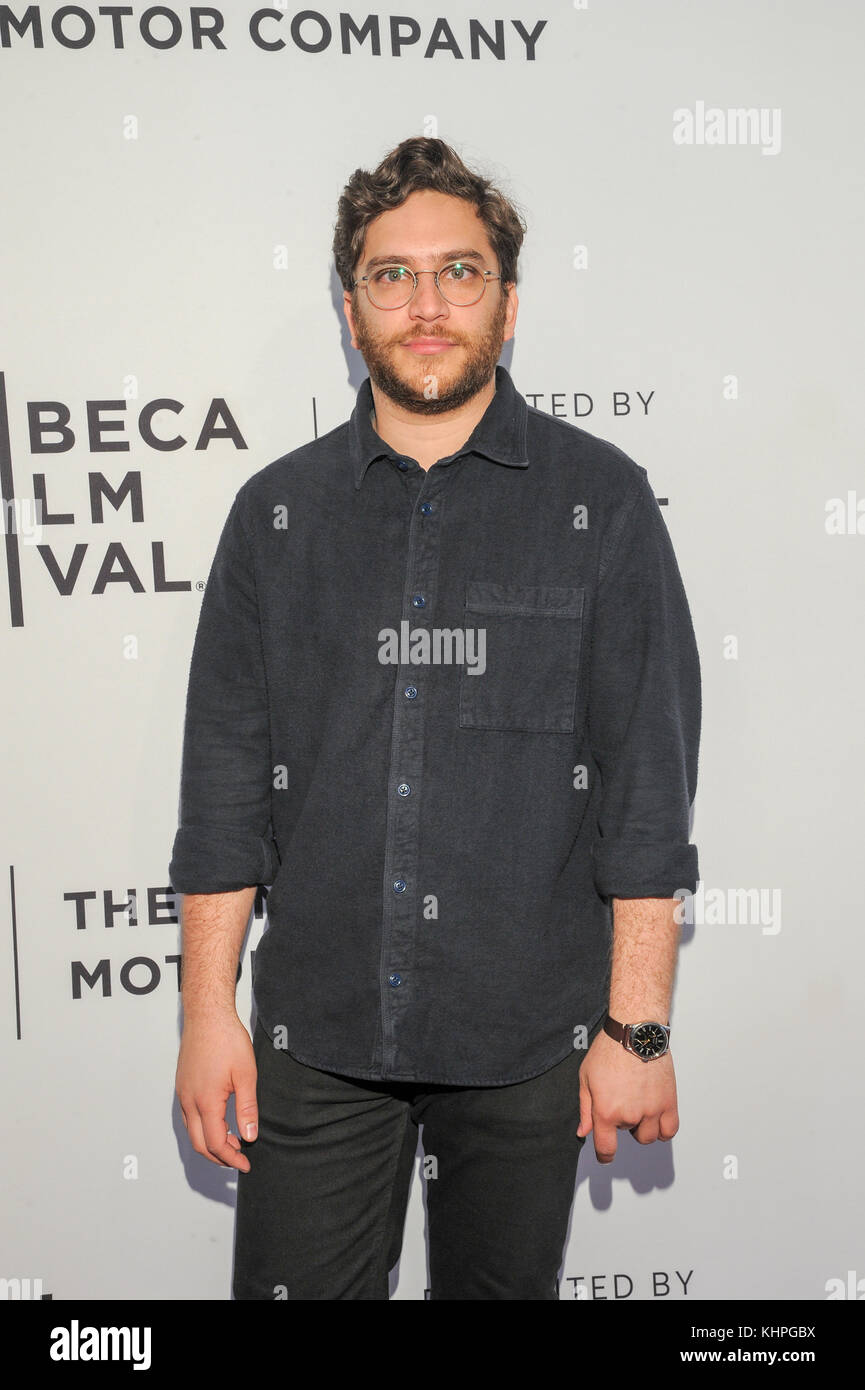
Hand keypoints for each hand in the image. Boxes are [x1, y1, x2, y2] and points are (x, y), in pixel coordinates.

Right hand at [176, 1012, 258, 1171]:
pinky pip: (189, 1117)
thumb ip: (247, 1109)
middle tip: (239, 1158)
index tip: (246, 1164)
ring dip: (210, 1143)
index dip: (231, 1158)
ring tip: (233, 1141)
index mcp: (205, 1101)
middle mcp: (189, 1101)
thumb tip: (250, 1136)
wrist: (207, 1016)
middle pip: (199, 1144)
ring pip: (192, 1132)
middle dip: (219, 1157)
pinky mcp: (183, 1086)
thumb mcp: (246, 1075)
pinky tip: (220, 1122)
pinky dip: (203, 1128)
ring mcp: (183, 1094)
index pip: (214, 1144)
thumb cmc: (227, 1040)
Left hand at [576, 1029, 677, 1163]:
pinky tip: (656, 1116)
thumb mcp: (586, 1078)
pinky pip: (670, 1129)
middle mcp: (630, 1114)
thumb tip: (584, 1132)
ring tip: (638, 1105)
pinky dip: (663, 1128)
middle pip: (627, 1134)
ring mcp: (652, 1110)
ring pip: (649, 1136)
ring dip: (642, 1126)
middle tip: (621, 1100)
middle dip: (622, 1122)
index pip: (606, 1149)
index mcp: (606, 1111)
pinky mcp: (669, 1102)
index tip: (605, 1155)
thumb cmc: (609, 1050)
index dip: (604, 1156)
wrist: (635, 1032)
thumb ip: (585, 1109)